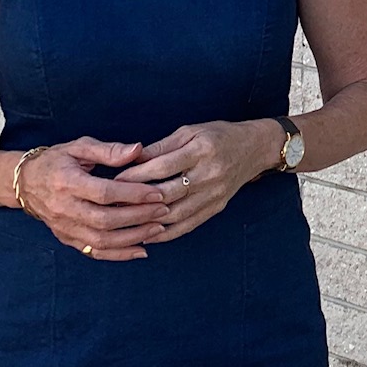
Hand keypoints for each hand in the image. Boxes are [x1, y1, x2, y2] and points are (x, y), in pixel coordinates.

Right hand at [16, 139, 169, 261]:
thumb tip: (138, 150)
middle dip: (138, 217)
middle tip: (164, 210)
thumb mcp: (79, 147)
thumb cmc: (56, 161)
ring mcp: (64, 227)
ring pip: (101, 240)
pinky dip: (119, 254)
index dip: (132, 194)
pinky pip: (94, 252)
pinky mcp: (67, 238)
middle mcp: (64, 208)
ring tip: (159, 228)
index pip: (103, 193)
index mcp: (66, 182)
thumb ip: (109, 150)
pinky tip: (141, 250)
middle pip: (104, 220)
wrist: (25, 183)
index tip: (157, 193)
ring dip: (133, 237)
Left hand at [115, 120, 279, 244]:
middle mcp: (210, 174)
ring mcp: (214, 194)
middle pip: (167, 194)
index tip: (112, 181)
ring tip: (124, 223)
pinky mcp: (216, 207)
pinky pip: (188, 225)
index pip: (162, 167)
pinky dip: (166, 233)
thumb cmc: (219, 135)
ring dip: (148, 222)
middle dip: (136, 202)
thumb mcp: (191, 131)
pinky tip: (147, 235)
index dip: (135, 176)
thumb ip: (162, 147)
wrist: (255, 149)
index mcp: (201, 151)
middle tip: (111, 206)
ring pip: (176, 215)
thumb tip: (131, 160)